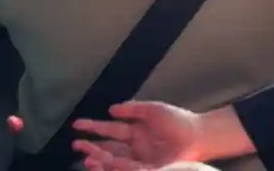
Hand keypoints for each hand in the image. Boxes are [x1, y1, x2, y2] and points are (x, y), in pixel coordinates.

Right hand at [72, 102, 201, 169]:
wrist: (198, 135)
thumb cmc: (178, 120)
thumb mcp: (153, 110)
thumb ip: (132, 109)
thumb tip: (111, 109)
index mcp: (134, 132)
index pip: (110, 130)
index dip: (93, 127)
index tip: (76, 125)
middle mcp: (134, 148)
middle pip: (108, 148)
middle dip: (91, 147)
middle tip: (75, 145)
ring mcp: (140, 160)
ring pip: (115, 161)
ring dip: (100, 160)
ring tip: (86, 159)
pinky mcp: (149, 169)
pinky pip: (129, 169)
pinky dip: (116, 167)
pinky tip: (105, 164)